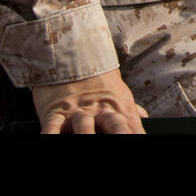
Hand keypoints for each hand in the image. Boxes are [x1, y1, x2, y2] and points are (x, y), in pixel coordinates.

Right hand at [32, 68, 148, 133]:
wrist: (72, 54)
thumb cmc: (97, 78)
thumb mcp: (117, 92)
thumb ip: (128, 109)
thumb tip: (143, 117)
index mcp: (118, 107)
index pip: (132, 126)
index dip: (136, 134)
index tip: (139, 139)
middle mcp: (100, 110)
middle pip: (113, 125)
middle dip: (118, 134)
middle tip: (121, 139)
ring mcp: (78, 111)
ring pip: (84, 126)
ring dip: (87, 135)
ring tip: (86, 140)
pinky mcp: (56, 112)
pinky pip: (53, 126)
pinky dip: (51, 135)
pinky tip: (51, 139)